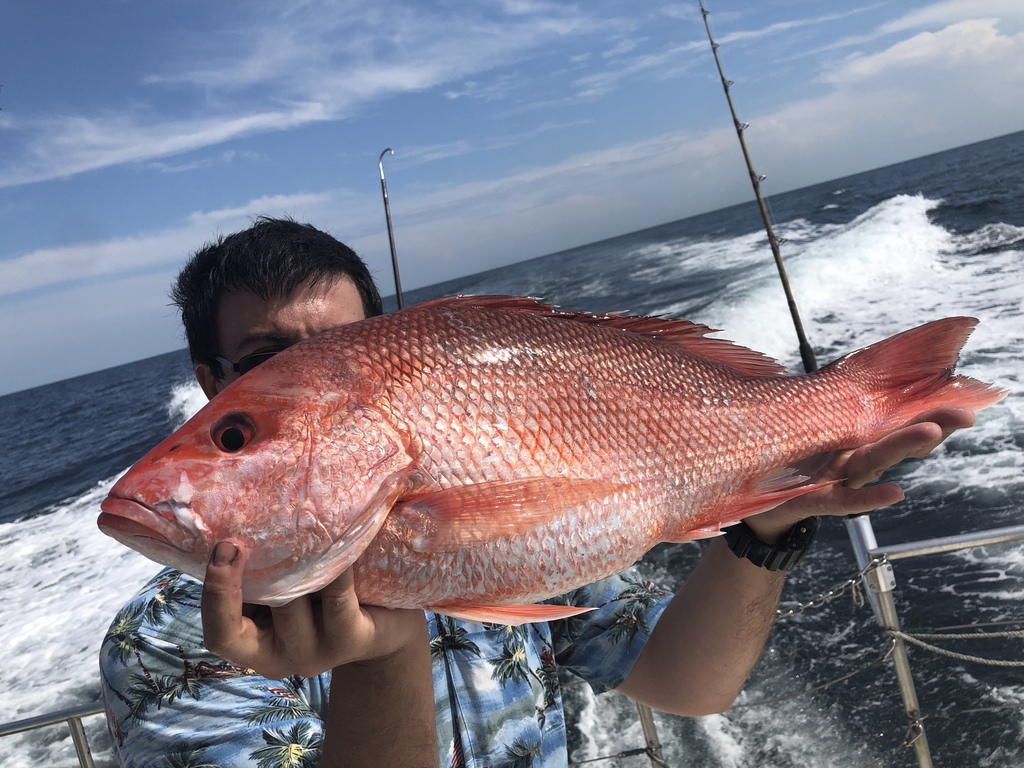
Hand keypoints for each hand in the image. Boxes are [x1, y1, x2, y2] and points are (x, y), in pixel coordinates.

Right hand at [201, 542, 427, 678]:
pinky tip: (338, 535)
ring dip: (291, 563)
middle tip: (244, 535)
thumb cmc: (324, 598)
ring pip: (291, 603)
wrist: (386, 624)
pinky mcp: (351, 639)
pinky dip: (334, 564)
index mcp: (256, 646)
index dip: (215, 595)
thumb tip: (234, 515)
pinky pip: (336, 596)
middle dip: (245, 574)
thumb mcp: (284, 589)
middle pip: (254, 618)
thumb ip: (261, 570)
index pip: (220, 635)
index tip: (223, 546)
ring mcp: (318, 652)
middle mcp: (282, 656)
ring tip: (297, 522)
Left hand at [746, 406, 975, 538]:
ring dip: (902, 447)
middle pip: (894, 438)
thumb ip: (829, 402)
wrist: (759, 502)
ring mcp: (839, 478)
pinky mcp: (817, 499)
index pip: (894, 420)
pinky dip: (868, 498)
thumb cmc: (788, 459)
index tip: (958, 395)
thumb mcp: (806, 427)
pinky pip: (844, 500)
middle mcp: (853, 457)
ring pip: (874, 460)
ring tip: (931, 434)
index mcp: (852, 436)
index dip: (925, 409)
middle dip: (929, 425)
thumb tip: (854, 368)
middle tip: (962, 414)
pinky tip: (894, 492)